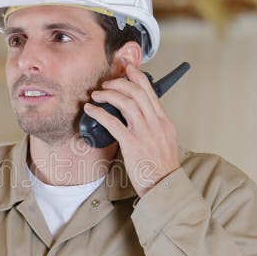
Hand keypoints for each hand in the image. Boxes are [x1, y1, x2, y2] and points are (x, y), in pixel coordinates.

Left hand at [84, 59, 180, 196]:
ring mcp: (144, 132)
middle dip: (119, 82)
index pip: (150, 91)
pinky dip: (99, 112)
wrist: (165, 187)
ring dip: (108, 94)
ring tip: (97, 95)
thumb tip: (142, 116)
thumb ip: (154, 126)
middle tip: (106, 83)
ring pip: (126, 102)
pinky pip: (113, 122)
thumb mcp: (165, 141)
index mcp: (163, 121)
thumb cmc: (161, 168)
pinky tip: (91, 110)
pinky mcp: (132, 144)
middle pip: (137, 91)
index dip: (137, 76)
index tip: (127, 68)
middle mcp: (155, 123)